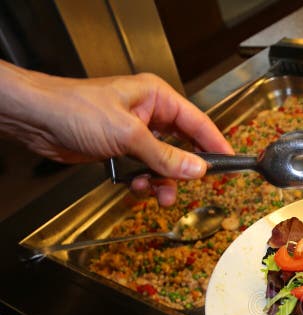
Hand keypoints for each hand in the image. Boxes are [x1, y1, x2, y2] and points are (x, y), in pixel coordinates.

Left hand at [0, 62, 232, 205]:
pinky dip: (144, 182)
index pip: (197, 122)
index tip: (232, 163)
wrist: (36, 119)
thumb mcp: (129, 134)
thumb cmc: (76, 109)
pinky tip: (136, 187)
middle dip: (184, 170)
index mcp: (156, 97)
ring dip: (163, 181)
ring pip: (163, 162)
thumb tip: (197, 169)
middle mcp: (149, 113)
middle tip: (192, 186)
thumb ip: (166, 155)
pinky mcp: (121, 149)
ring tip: (159, 195)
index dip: (215, 144)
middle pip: (182, 145)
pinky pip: (144, 169)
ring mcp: (135, 132)